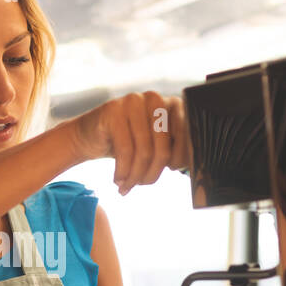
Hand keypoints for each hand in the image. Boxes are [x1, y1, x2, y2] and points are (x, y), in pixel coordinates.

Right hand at [69, 91, 190, 192]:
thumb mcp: (155, 146)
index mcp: (172, 104)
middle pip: (163, 146)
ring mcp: (133, 102)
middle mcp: (155, 99)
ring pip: (143, 150)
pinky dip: (122, 171)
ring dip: (135, 175)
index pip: (186, 134)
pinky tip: (118, 180)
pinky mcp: (114, 110)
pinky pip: (125, 149)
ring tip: (128, 186)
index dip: (181, 157)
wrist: (91, 136)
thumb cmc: (129, 143)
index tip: (172, 170)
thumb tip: (194, 168)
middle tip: (143, 185)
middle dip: (153, 172)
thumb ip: (175, 152)